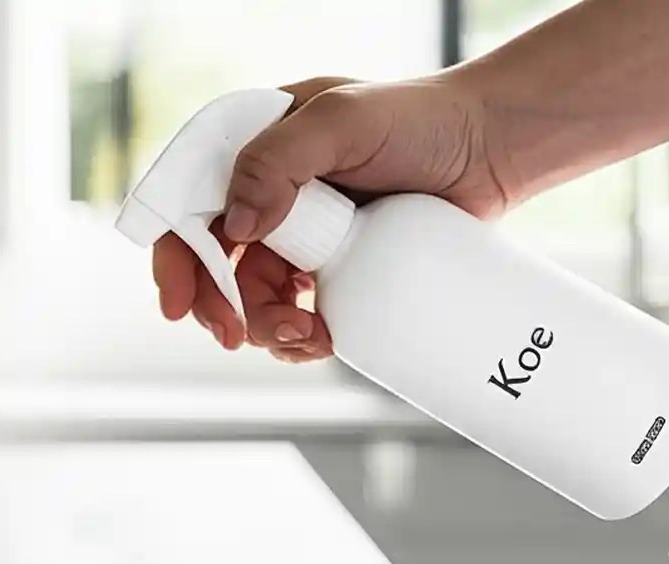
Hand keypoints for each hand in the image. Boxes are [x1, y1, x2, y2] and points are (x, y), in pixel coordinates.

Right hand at [152, 74, 509, 361]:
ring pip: (256, 297)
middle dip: (223, 308)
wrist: (494, 148)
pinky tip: (321, 339)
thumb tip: (236, 228)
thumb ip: (279, 160)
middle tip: (242, 339)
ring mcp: (301, 233)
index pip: (189, 207)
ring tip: (306, 336)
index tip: (180, 307)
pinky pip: (300, 311)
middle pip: (215, 264)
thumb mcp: (343, 121)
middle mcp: (268, 193)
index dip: (175, 260)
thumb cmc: (423, 118)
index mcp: (252, 150)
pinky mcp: (337, 267)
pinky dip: (300, 335)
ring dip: (266, 328)